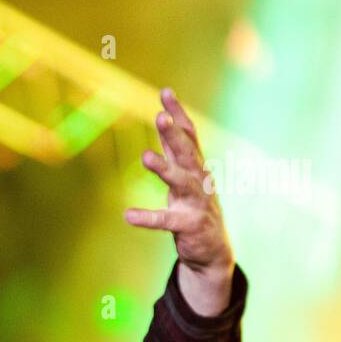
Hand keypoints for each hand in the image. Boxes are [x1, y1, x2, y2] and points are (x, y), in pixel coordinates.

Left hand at [126, 87, 235, 314]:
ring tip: (145, 156)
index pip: (189, 135)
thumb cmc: (195, 207)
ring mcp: (196, 203)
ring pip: (181, 181)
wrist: (212, 250)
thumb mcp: (185, 175)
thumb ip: (174, 150)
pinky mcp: (189, 226)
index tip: (165, 92)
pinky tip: (128, 215)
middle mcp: (199, 180)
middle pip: (187, 152)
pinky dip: (147, 217)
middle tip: (161, 116)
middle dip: (174, 134)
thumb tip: (164, 117)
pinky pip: (166, 221)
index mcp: (196, 167)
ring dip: (164, 169)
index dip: (178, 114)